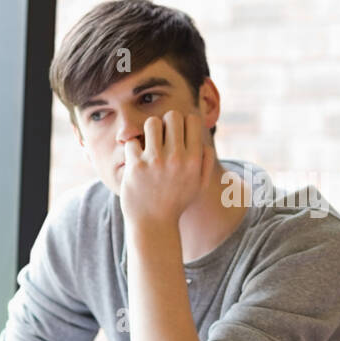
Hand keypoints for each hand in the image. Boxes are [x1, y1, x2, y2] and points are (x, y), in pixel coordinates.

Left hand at [119, 111, 213, 228]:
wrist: (153, 225)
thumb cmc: (176, 203)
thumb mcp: (199, 185)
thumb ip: (206, 162)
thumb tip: (203, 141)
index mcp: (194, 160)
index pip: (192, 119)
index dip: (184, 123)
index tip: (178, 134)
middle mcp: (177, 158)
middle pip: (172, 116)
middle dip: (166, 124)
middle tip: (162, 138)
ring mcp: (156, 161)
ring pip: (152, 123)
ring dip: (149, 132)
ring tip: (148, 145)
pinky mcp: (136, 166)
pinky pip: (133, 141)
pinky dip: (133, 148)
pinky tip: (136, 160)